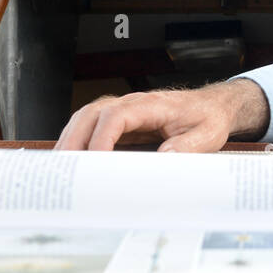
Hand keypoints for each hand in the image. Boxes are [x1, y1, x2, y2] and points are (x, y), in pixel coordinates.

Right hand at [54, 78, 270, 151]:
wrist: (212, 107)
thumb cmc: (207, 118)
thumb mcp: (206, 136)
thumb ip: (185, 148)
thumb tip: (161, 161)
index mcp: (152, 105)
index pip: (116, 116)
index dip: (102, 137)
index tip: (97, 160)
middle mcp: (131, 103)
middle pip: (91, 114)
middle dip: (75, 139)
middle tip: (66, 168)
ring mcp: (122, 110)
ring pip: (85, 118)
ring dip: (70, 140)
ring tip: (61, 168)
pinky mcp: (119, 121)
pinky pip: (90, 127)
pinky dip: (77, 141)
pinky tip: (71, 161)